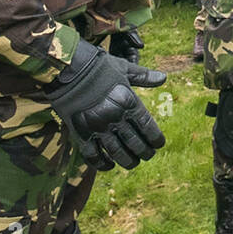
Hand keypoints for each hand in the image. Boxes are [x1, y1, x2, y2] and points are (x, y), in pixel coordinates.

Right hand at [46, 42, 166, 170]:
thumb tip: (164, 78)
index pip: (148, 127)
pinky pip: (93, 155)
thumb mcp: (124, 68)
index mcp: (129, 103)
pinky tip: (109, 166)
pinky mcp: (80, 133)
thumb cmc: (99, 66)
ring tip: (132, 163)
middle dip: (144, 153)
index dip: (156, 139)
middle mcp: (115, 118)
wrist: (68, 68)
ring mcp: (97, 127)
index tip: (159, 145)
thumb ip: (144, 77)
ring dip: (127, 161)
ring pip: (117, 153)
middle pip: (135, 144)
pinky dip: (102, 164)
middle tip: (147, 156)